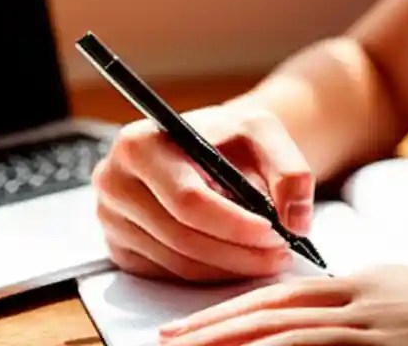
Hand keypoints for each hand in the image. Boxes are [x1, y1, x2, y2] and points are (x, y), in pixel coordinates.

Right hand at [91, 96, 313, 282]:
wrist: (199, 146)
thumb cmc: (226, 137)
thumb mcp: (262, 133)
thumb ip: (289, 170)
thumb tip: (296, 221)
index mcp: (139, 144)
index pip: (187, 200)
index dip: (234, 224)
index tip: (276, 233)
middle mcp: (114, 181)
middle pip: (181, 237)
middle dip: (239, 252)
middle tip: (281, 253)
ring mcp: (111, 219)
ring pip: (178, 263)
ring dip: (229, 267)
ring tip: (267, 255)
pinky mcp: (119, 247)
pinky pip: (169, 274)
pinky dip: (209, 273)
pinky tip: (235, 258)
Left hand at [158, 265, 407, 345]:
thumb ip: (363, 299)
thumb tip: (326, 310)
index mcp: (360, 283)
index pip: (278, 296)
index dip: (230, 310)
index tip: (194, 324)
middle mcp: (358, 304)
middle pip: (269, 315)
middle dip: (214, 329)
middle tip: (167, 341)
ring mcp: (374, 334)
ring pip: (287, 341)